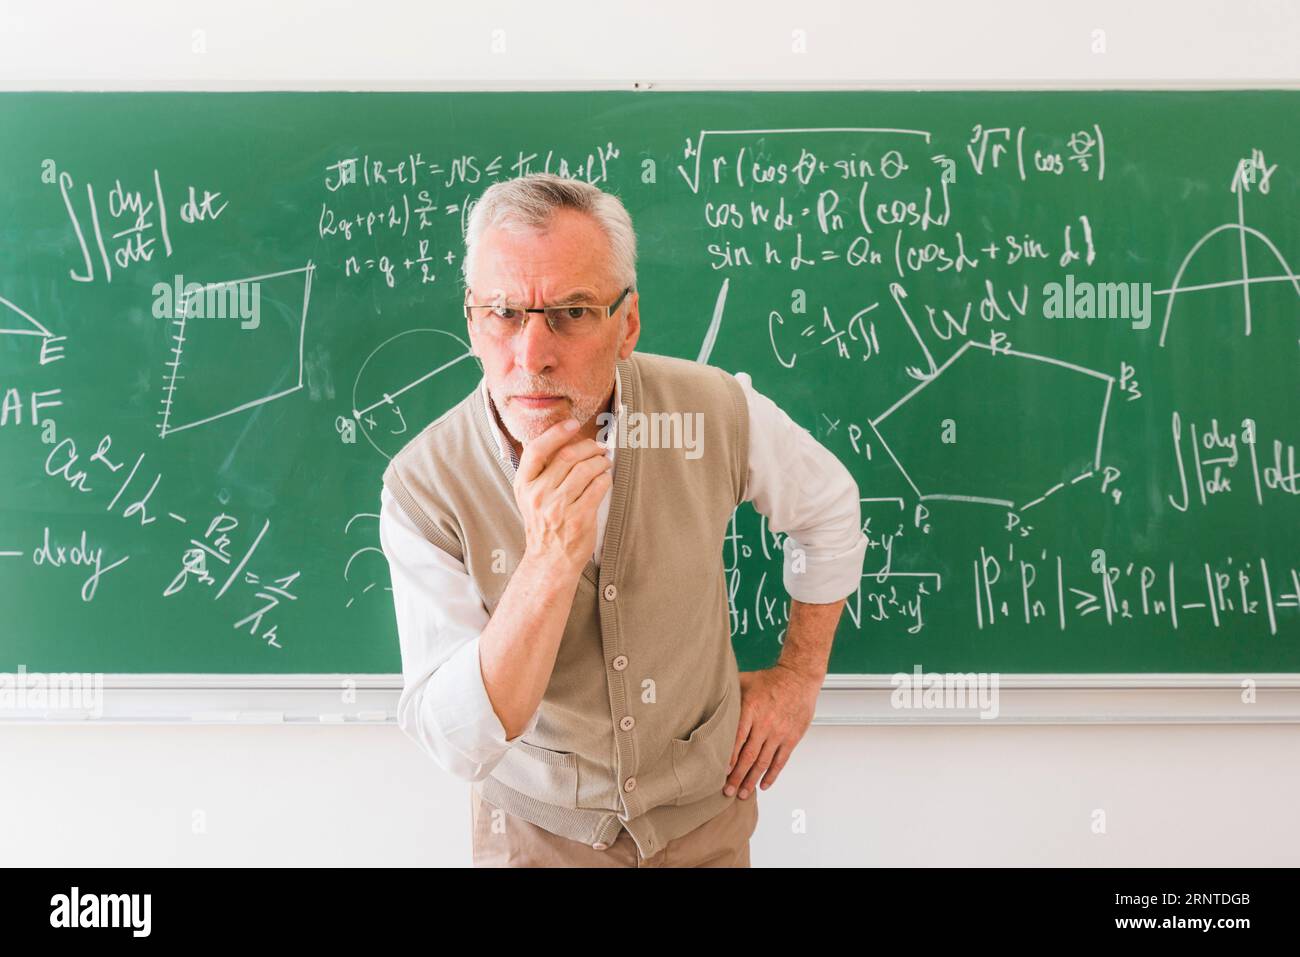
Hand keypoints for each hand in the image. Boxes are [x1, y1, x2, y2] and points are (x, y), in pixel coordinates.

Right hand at [514, 418, 612, 574]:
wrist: (549, 560)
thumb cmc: (543, 524)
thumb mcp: (530, 496)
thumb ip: (541, 471)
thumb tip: (564, 440)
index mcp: (524, 485)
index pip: (535, 450)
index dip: (555, 433)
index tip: (572, 424)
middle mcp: (538, 495)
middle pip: (567, 457)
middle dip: (588, 447)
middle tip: (599, 447)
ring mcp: (558, 507)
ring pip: (585, 470)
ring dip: (600, 461)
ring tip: (604, 462)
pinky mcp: (578, 518)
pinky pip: (597, 487)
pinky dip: (605, 479)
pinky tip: (605, 479)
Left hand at [724, 663, 819, 798]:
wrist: (799, 678)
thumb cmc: (771, 680)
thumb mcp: (745, 681)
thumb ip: (729, 694)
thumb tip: (706, 698)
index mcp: (751, 710)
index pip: (737, 739)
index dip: (729, 758)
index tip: (721, 772)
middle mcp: (765, 724)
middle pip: (748, 756)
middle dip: (737, 776)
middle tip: (727, 791)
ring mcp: (779, 733)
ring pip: (763, 762)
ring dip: (752, 780)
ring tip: (742, 793)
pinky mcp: (791, 738)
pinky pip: (780, 761)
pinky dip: (771, 775)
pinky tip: (763, 785)